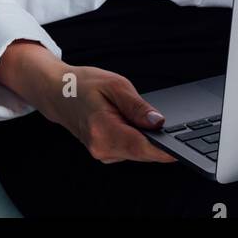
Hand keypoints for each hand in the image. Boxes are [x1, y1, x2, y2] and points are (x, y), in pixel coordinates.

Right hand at [35, 61, 179, 164]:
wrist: (57, 92)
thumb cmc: (82, 85)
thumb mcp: (114, 84)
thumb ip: (137, 105)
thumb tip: (158, 122)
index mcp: (103, 130)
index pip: (141, 148)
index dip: (164, 151)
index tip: (180, 148)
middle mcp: (101, 148)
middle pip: (142, 153)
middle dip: (158, 142)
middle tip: (167, 125)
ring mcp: (102, 153)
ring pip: (137, 152)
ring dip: (145, 139)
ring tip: (138, 116)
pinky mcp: (104, 153)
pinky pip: (129, 150)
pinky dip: (136, 139)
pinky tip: (130, 123)